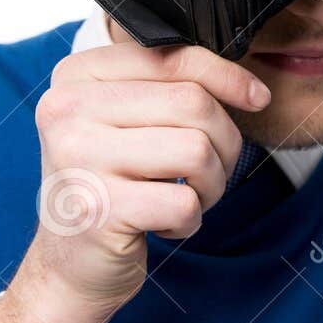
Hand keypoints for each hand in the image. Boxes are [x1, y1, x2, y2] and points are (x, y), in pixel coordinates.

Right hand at [0, 41, 268, 322]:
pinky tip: (163, 225)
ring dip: (211, 183)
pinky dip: (190, 220)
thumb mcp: (127, 124)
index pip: (169, 56)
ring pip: (197, 150)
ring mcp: (77, 160)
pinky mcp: (96, 210)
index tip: (256, 97)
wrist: (68, 266)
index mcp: (75, 78)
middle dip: (224, 142)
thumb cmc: (109, 187)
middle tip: (208, 171)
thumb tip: (251, 88)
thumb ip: (170, 89)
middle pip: (192, 103)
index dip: (226, 76)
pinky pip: (184, 203)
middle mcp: (66, 111)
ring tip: (186, 198)